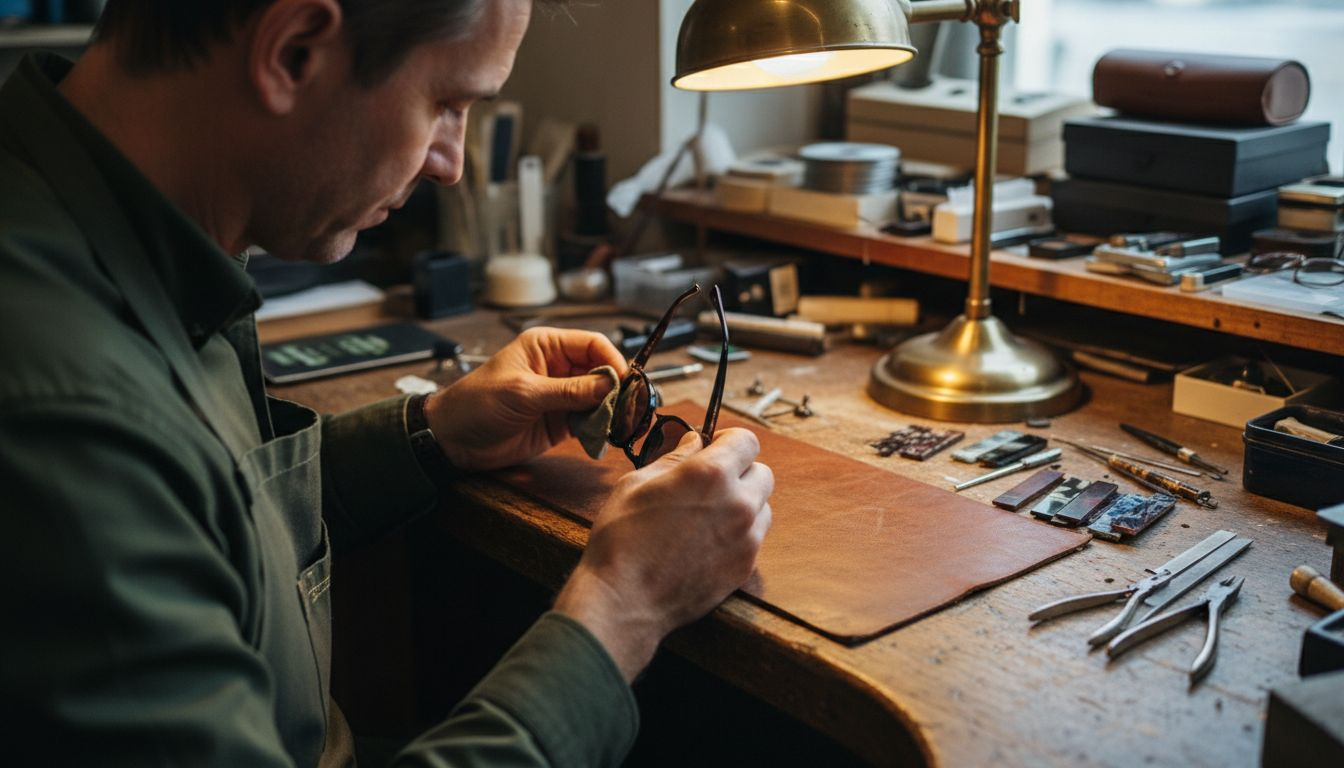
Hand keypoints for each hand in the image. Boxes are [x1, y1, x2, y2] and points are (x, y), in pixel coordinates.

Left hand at [425, 327, 625, 471]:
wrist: (454, 439)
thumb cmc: (477, 403)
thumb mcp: (524, 392)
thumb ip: (569, 390)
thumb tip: (610, 384)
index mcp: (547, 346)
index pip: (593, 344)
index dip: (612, 360)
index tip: (625, 382)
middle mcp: (559, 367)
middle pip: (602, 371)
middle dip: (618, 388)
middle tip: (631, 406)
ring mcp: (562, 395)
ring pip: (601, 397)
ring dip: (613, 409)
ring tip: (622, 423)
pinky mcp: (561, 421)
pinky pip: (591, 420)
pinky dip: (602, 427)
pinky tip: (605, 434)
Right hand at [554, 427, 773, 680]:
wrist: (625, 600)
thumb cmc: (622, 539)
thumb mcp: (638, 483)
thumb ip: (674, 458)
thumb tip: (695, 442)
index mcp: (711, 474)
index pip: (747, 441)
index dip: (730, 441)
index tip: (716, 447)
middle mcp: (738, 503)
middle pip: (762, 473)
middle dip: (740, 472)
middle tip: (710, 483)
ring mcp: (746, 538)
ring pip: (762, 507)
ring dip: (743, 504)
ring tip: (708, 515)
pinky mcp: (745, 567)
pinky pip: (754, 538)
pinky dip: (739, 534)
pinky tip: (708, 541)